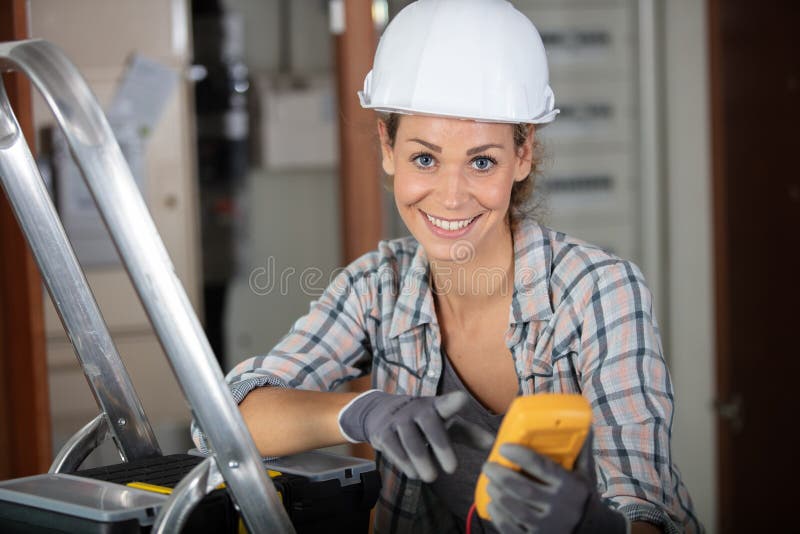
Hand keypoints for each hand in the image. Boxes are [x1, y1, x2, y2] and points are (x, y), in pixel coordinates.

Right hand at [338, 390, 494, 481]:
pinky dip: (405, 463)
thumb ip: (468, 433)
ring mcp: (399, 420)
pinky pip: (394, 449)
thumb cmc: (423, 422)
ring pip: (411, 441)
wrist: (381, 413)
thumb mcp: (445, 423)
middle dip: (442, 448)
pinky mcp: (383, 432)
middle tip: (452, 469)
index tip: (462, 400)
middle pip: (431, 427)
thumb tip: (492, 443)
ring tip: (431, 477)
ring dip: (422, 460)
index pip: (446, 403)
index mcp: (436, 406)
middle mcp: (417, 410)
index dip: (453, 402)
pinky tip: (413, 473)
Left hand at [481, 431, 627, 533]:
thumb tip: (583, 421)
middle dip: (501, 475)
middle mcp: (560, 507)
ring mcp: (549, 526)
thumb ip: (581, 449)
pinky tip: (493, 504)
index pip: (541, 467)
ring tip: (490, 482)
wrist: (595, 532)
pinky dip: (499, 516)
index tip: (504, 447)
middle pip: (523, 488)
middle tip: (488, 465)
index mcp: (571, 486)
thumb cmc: (585, 497)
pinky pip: (513, 529)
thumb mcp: (586, 474)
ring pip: (515, 508)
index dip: (520, 456)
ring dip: (498, 493)